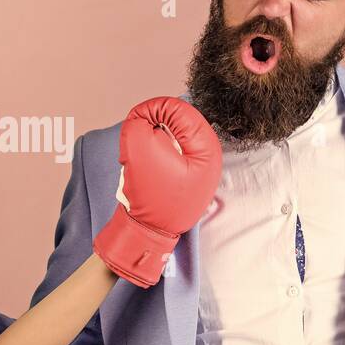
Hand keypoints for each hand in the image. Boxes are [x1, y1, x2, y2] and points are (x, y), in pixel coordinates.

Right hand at [93, 97, 222, 287]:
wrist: (149, 235)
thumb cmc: (149, 196)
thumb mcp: (138, 151)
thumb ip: (139, 123)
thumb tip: (144, 116)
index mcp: (207, 147)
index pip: (179, 109)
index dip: (151, 109)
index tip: (133, 124)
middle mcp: (210, 156)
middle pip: (175, 123)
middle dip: (151, 131)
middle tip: (138, 148)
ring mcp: (200, 167)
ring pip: (170, 138)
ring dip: (150, 145)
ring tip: (143, 165)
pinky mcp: (188, 177)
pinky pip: (168, 154)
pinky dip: (153, 158)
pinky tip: (148, 175)